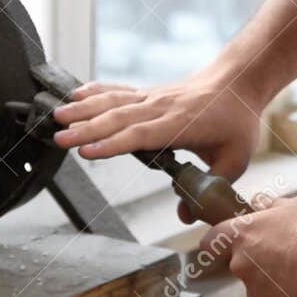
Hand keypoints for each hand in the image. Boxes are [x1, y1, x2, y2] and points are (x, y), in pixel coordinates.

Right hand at [52, 69, 263, 209]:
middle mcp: (161, 108)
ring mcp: (153, 98)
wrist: (239, 81)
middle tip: (59, 138)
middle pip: (119, 118)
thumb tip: (185, 215)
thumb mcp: (235, 160)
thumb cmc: (237, 120)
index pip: (141, 135)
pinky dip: (96, 90)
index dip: (114, 143)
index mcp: (180, 125)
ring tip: (57, 114)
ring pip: (114, 101)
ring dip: (84, 108)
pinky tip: (76, 93)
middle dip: (87, 128)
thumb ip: (210, 188)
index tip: (88, 152)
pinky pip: (119, 91)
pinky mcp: (149, 94)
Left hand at [197, 195, 296, 296]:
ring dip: (279, 280)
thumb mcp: (294, 205)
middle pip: (244, 264)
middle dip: (262, 259)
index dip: (216, 241)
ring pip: (264, 286)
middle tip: (289, 251)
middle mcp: (244, 266)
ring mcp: (259, 293)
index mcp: (242, 236)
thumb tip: (262, 204)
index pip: (212, 240)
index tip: (220, 243)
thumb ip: (272, 207)